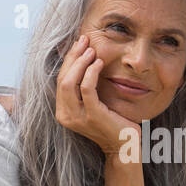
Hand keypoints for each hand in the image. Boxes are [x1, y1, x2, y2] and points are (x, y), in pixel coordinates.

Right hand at [55, 34, 140, 155]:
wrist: (124, 145)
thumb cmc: (112, 123)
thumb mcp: (94, 104)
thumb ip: (85, 88)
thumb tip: (84, 60)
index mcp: (63, 112)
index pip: (60, 80)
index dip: (68, 60)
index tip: (79, 44)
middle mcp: (66, 115)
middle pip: (62, 78)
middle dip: (73, 56)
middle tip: (84, 40)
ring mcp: (77, 117)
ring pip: (69, 82)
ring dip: (80, 62)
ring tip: (92, 50)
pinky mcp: (92, 115)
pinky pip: (86, 88)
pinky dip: (91, 72)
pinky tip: (99, 62)